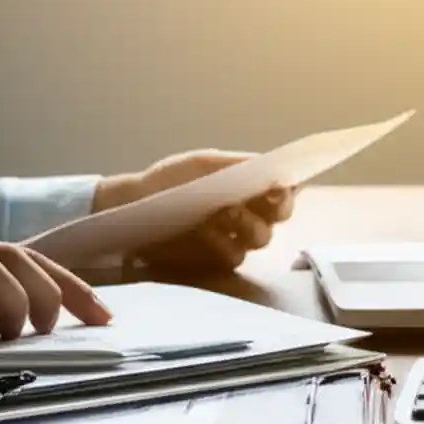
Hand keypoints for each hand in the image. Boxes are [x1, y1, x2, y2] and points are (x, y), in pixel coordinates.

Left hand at [92, 149, 295, 273]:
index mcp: (249, 185)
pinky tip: (206, 232)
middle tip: (267, 199)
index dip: (288, 189)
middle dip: (275, 208)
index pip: (284, 188)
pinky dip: (224, 243)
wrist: (135, 206)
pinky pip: (236, 255)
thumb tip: (276, 169)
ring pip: (262, 237)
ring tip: (223, 213)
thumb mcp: (203, 164)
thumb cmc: (170, 180)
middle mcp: (250, 212)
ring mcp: (236, 237)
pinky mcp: (219, 260)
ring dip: (247, 224)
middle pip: (280, 215)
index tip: (280, 186)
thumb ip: (239, 164)